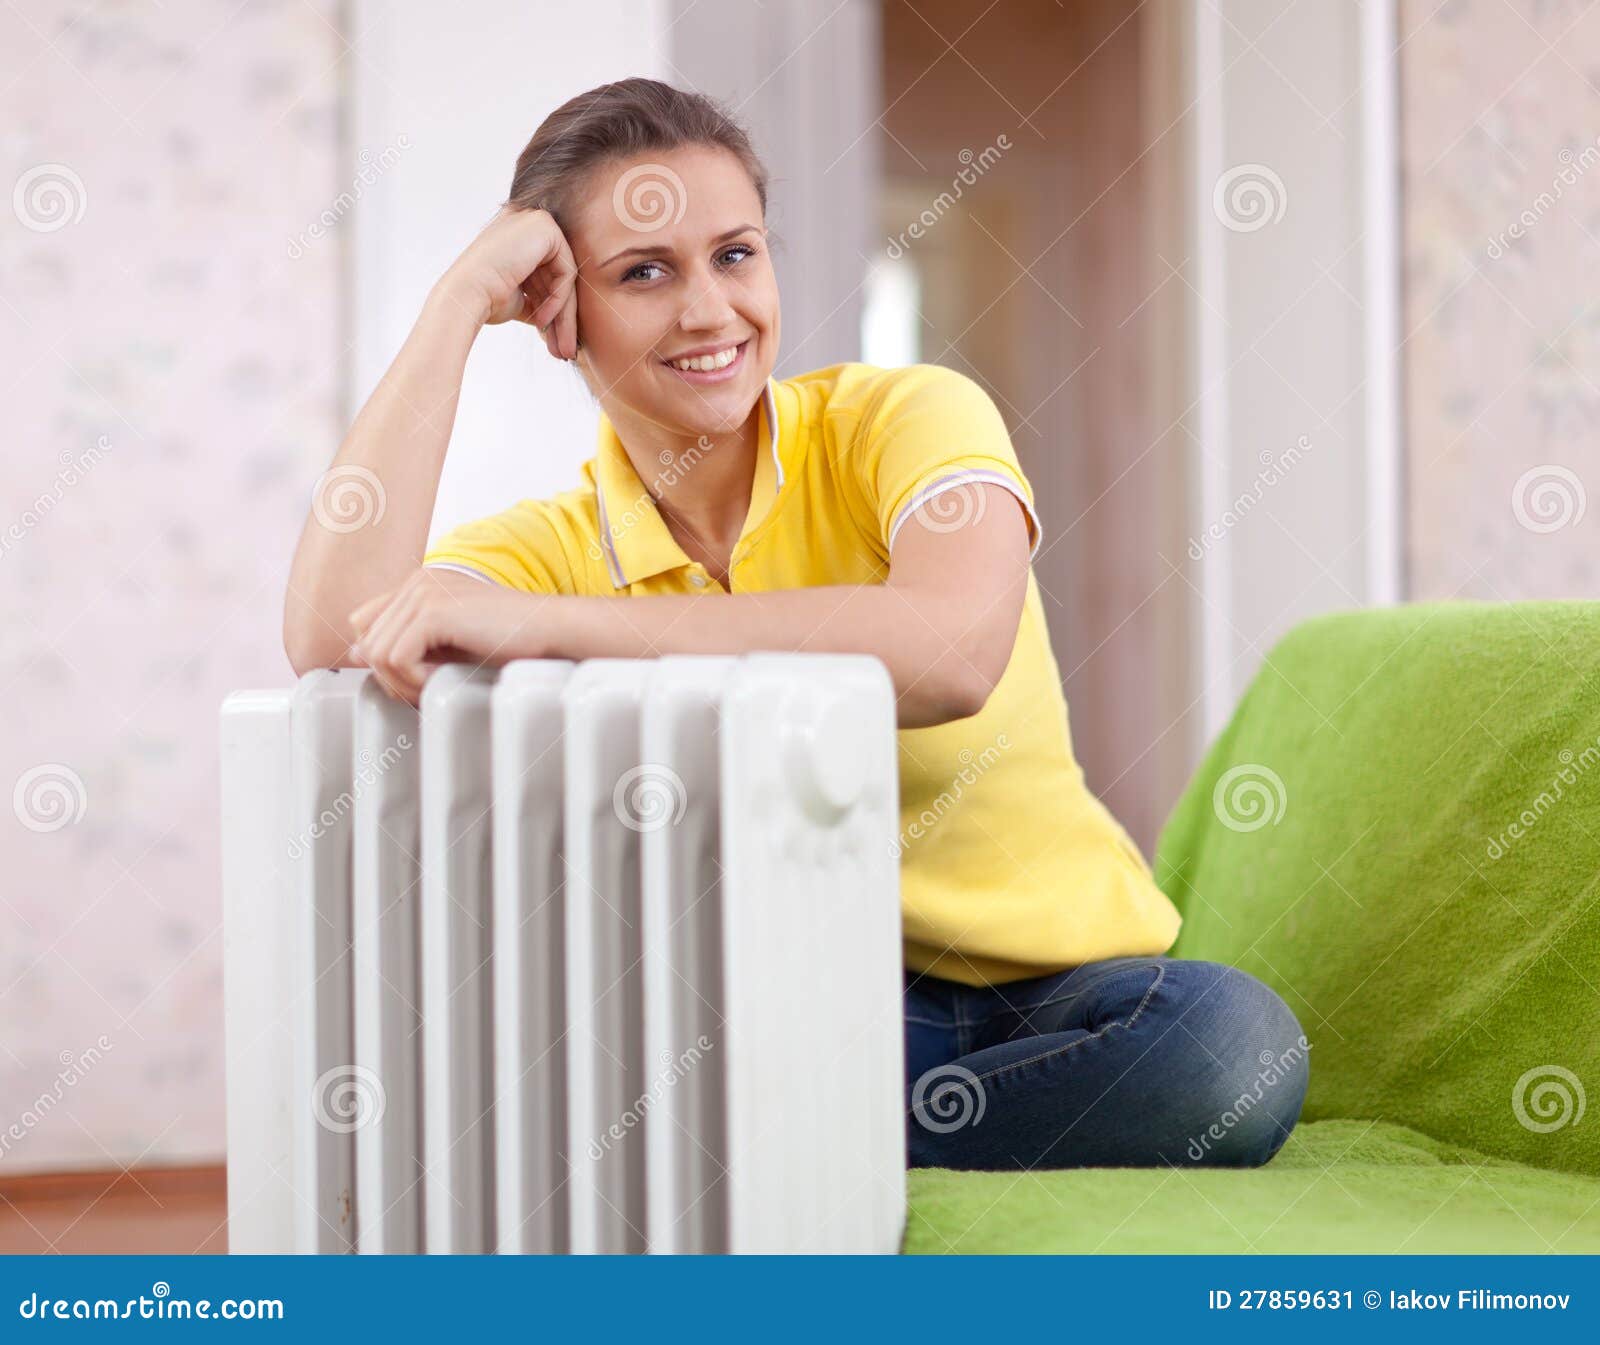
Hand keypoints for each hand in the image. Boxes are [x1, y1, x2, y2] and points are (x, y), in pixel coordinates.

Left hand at [347, 569, 551, 704]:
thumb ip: (407, 644)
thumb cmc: (511, 643)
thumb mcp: (450, 644)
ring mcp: (423, 593)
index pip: (365, 625)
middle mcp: (417, 582)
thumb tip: (357, 656)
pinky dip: (414, 680)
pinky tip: (443, 678)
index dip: (381, 658)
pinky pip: (395, 658)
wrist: (550, 633)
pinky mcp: (432, 611)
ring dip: (402, 683)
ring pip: (375, 654)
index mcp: (420, 585)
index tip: (414, 679)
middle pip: (366, 643)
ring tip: (435, 686)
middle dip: (391, 677)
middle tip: (425, 691)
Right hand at [436, 206, 578, 358]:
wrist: (466, 295)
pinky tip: (543, 318)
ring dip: (564, 316)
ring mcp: (534, 220)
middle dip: (563, 316)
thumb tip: (560, 317)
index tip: (555, 338)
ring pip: (565, 276)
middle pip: (558, 275)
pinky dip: (559, 298)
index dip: (552, 306)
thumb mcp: (520, 297)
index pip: (546, 272)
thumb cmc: (485, 300)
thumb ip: (540, 297)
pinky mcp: (544, 226)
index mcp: (517, 235)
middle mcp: (526, 222)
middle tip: (566, 350)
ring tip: (564, 348)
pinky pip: (566, 270)